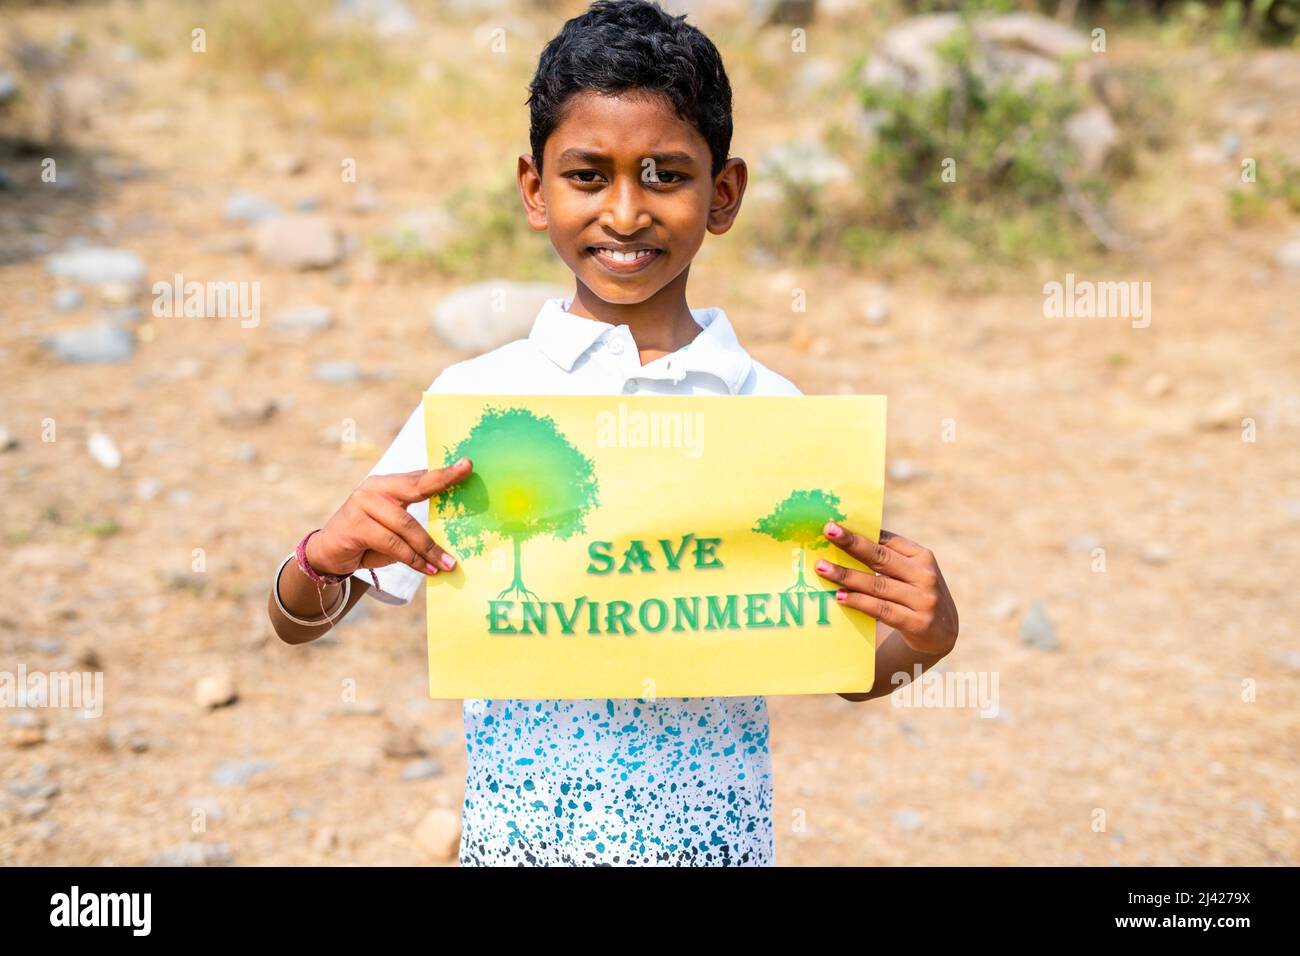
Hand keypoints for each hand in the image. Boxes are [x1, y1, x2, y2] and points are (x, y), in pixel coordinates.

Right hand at [305, 458, 473, 577]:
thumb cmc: (369, 538)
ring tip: (448, 563)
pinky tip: (426, 569)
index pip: (419, 477)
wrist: (328, 553)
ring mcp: (362, 505)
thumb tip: (451, 523)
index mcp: (386, 484)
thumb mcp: (393, 524)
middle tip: (467, 476)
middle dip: (443, 482)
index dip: (444, 472)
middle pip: (415, 487)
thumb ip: (414, 516)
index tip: (467, 464)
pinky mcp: (356, 526)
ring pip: (406, 525)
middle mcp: (374, 488)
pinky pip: (393, 543)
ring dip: (429, 548)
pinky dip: (413, 559)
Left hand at [813, 521, 957, 656]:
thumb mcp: (910, 573)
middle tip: (827, 532)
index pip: (887, 540)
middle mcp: (925, 575)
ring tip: (822, 568)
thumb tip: (845, 539)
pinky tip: (839, 596)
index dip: (860, 532)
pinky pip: (881, 610)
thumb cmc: (915, 594)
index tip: (833, 524)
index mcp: (922, 556)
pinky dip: (859, 602)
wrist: (942, 633)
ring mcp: (923, 600)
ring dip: (847, 576)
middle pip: (881, 557)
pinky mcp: (918, 623)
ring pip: (877, 585)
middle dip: (851, 544)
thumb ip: (888, 558)